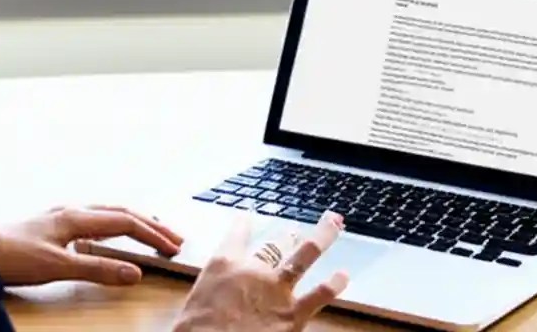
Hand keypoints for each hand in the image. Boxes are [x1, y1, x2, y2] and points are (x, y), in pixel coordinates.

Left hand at [0, 205, 182, 286]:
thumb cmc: (10, 256)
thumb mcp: (57, 267)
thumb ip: (97, 269)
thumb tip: (134, 272)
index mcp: (76, 217)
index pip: (126, 222)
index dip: (152, 234)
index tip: (173, 247)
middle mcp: (71, 211)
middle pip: (121, 212)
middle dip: (151, 225)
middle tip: (175, 238)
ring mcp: (60, 215)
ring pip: (108, 212)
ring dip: (134, 221)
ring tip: (152, 230)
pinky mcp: (51, 224)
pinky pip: (94, 218)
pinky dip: (114, 224)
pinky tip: (110, 232)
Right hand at [173, 211, 349, 331]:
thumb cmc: (196, 331)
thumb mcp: (193, 306)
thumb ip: (210, 295)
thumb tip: (215, 303)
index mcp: (224, 265)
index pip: (236, 236)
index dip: (243, 223)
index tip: (247, 216)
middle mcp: (253, 270)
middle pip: (275, 245)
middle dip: (288, 234)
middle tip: (295, 229)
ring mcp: (277, 290)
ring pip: (304, 255)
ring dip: (322, 237)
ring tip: (334, 223)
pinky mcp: (293, 314)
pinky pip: (318, 295)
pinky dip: (333, 285)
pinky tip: (343, 276)